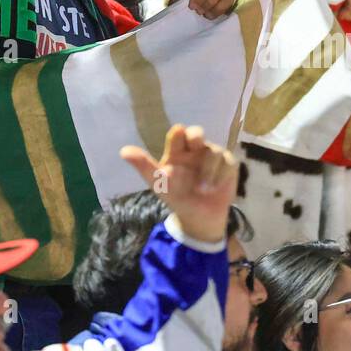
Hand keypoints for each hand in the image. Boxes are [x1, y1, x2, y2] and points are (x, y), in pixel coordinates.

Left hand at [120, 124, 238, 241]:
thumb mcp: (158, 183)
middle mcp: (195, 150)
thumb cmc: (177, 197)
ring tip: (202, 190)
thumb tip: (123, 151)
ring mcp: (213, 156)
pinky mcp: (228, 165)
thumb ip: (144, 166)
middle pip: (197, 133)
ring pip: (214, 152)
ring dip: (209, 171)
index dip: (178, 134)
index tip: (178, 132)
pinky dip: (221, 176)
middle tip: (196, 141)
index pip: (177, 135)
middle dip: (197, 135)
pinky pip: (228, 162)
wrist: (198, 217)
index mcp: (177, 152)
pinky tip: (214, 188)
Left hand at [169, 0, 235, 18]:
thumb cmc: (177, 14)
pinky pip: (231, 2)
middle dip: (209, 1)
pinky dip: (223, 9)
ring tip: (206, 16)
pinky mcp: (226, 6)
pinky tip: (212, 16)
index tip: (191, 8)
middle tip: (199, 12)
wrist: (182, 29)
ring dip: (217, 7)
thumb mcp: (177, 0)